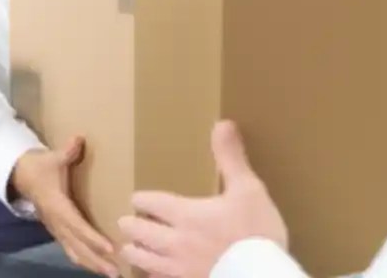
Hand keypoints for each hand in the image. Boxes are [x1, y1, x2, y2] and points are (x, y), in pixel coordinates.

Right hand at [12, 137, 118, 276]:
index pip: (77, 226)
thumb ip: (67, 152)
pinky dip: (85, 260)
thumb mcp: (52, 157)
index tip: (111, 248)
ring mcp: (57, 230)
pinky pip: (72, 251)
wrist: (20, 176)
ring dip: (93, 264)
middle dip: (98, 260)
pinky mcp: (58, 232)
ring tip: (112, 274)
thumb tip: (79, 139)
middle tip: (117, 272)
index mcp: (57, 207)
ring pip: (75, 253)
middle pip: (78, 247)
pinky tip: (98, 267)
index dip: (93, 238)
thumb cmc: (40, 167)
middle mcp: (57, 223)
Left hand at [119, 121, 287, 277]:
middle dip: (130, 226)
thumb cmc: (256, 232)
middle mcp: (175, 241)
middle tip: (125, 223)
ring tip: (129, 249)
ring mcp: (178, 269)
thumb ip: (231, 158)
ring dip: (135, 252)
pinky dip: (152, 276)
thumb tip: (222, 123)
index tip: (136, 199)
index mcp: (186, 214)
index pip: (151, 203)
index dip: (141, 200)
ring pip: (143, 259)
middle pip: (140, 232)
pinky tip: (154, 275)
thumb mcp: (248, 189)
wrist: (261, 276)